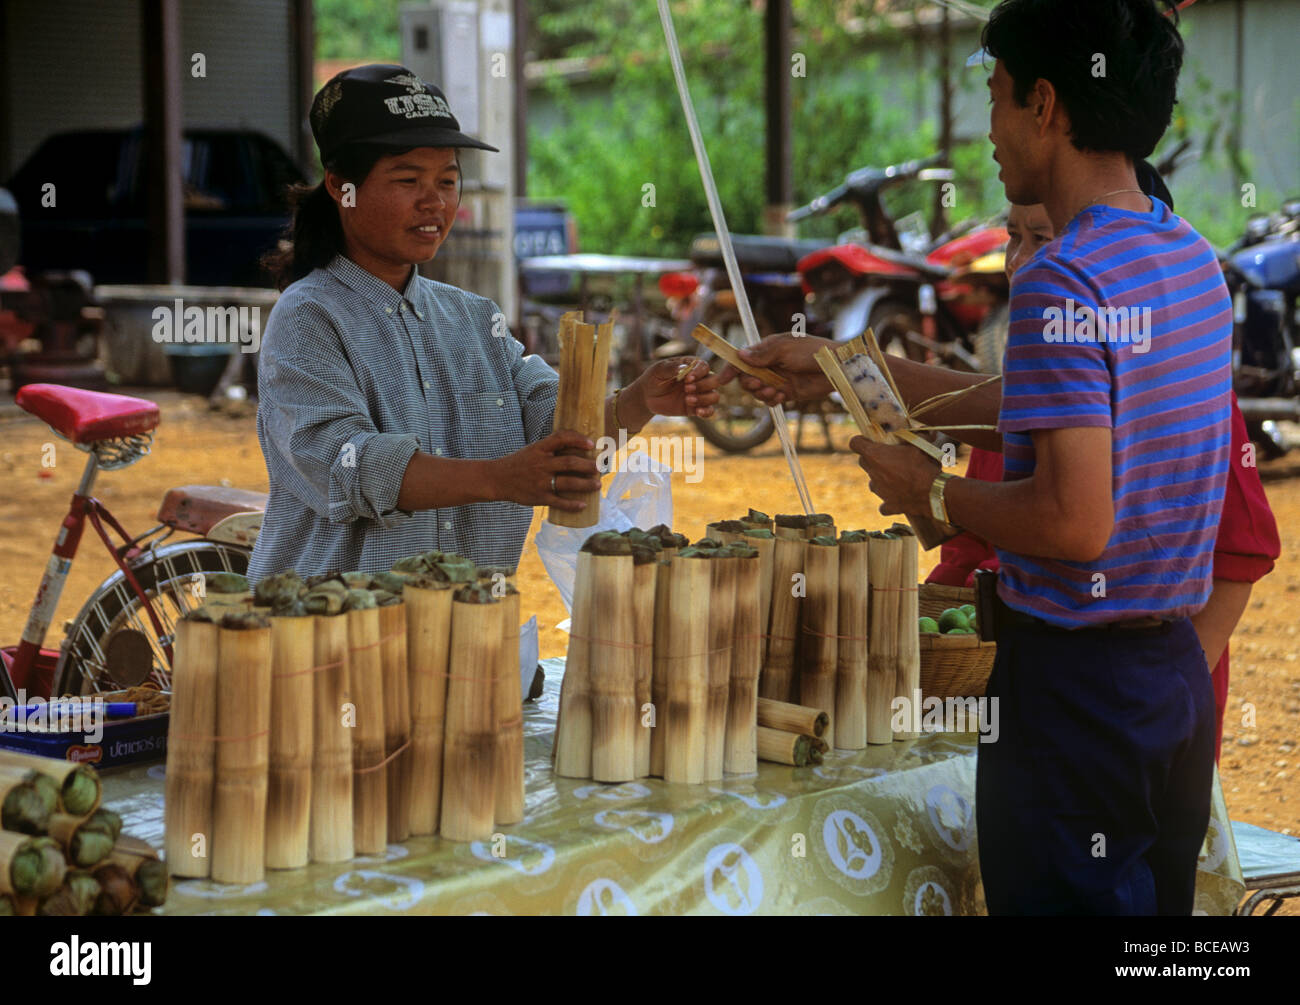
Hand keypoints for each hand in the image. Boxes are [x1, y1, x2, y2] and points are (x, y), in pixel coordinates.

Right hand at [493, 430, 601, 511]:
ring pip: (568, 483)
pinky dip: (572, 505)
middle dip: (587, 466)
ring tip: (597, 484)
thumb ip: (551, 448)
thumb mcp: (532, 450)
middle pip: (569, 463)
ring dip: (585, 484)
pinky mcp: (539, 497)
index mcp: (539, 449)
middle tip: (599, 468)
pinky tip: (583, 505)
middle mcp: (541, 464)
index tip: (591, 444)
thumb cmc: (519, 463)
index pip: (561, 439)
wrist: (497, 478)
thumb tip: (577, 445)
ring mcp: (540, 482)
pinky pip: (559, 502)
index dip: (577, 440)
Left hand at [632, 357, 720, 418]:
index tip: (688, 379)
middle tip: (686, 389)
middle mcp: (699, 379)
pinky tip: (698, 412)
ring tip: (688, 400)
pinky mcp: (696, 407)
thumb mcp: (659, 370)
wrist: (647, 395)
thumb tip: (684, 369)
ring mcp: (699, 394)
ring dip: (704, 399)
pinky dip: (707, 412)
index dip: (699, 373)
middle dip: (703, 385)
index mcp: (692, 366)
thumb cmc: (654, 377)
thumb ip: (672, 368)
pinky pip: (709, 411)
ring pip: (714, 396)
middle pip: (715, 381)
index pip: (704, 366)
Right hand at [716, 333, 835, 405]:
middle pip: (746, 377)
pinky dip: (771, 400)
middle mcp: (770, 364)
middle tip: (758, 383)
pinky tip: (780, 397)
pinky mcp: (787, 392)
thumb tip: (739, 355)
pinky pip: (770, 399)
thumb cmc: (813, 351)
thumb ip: (762, 354)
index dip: (731, 368)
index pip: (742, 359)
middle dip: (749, 383)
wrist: (836, 367)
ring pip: (757, 391)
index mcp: (767, 349)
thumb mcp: (785, 348)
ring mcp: (778, 379)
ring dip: (760, 393)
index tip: (722, 379)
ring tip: (772, 391)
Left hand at [850, 437, 939, 515]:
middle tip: (888, 457)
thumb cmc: (923, 464)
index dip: (861, 440)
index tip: (869, 440)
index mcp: (875, 455)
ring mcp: (879, 490)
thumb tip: (923, 429)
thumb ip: (917, 436)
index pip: (855, 443)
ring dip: (881, 479)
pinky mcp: (888, 505)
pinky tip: (900, 496)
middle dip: (872, 458)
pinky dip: (890, 500)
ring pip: (873, 482)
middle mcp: (872, 472)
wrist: (932, 491)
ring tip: (898, 477)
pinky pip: (884, 504)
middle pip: (863, 462)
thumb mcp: (921, 444)